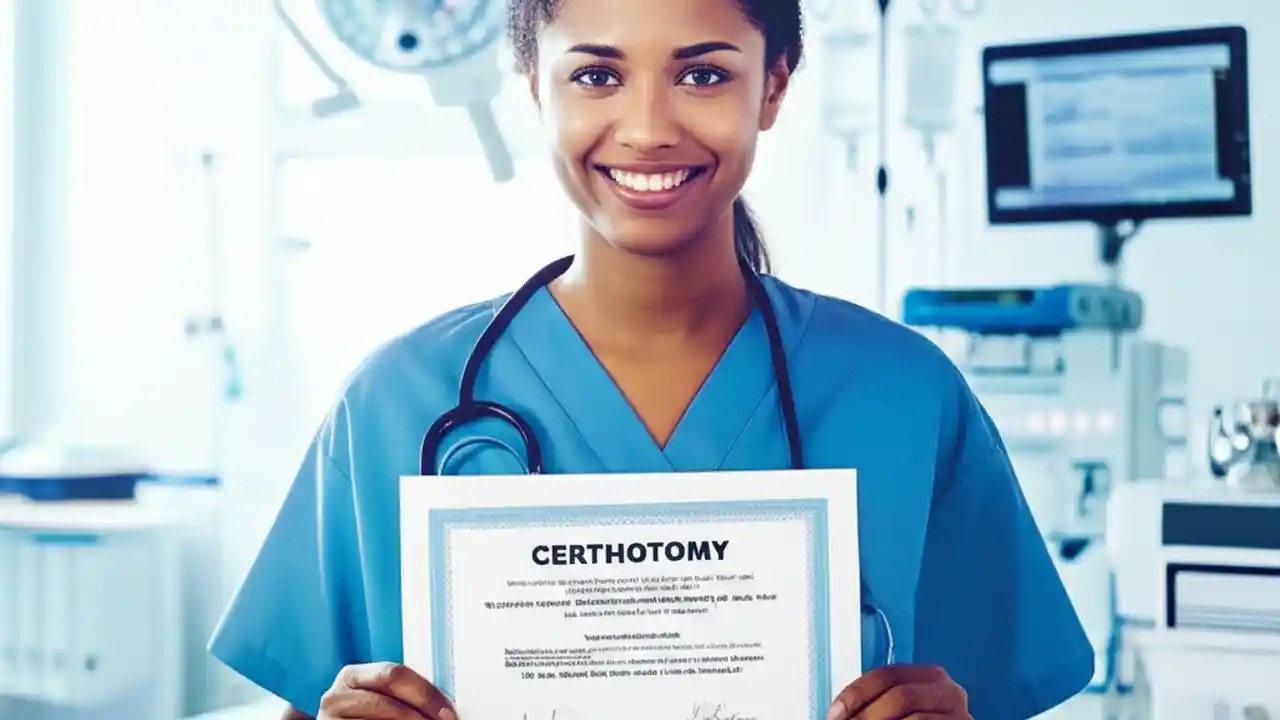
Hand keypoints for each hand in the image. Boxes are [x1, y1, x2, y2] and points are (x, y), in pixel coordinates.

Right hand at [317, 662, 457, 719]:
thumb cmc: (366, 716)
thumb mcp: (380, 698)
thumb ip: (404, 695)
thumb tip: (444, 706)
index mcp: (351, 676)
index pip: (393, 674)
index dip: (425, 694)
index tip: (447, 711)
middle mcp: (336, 696)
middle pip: (388, 703)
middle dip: (421, 713)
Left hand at [827, 665, 970, 719]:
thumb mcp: (901, 710)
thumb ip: (880, 705)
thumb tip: (840, 712)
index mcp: (932, 678)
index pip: (887, 674)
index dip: (856, 693)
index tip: (834, 713)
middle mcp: (951, 692)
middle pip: (900, 696)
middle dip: (866, 716)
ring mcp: (961, 716)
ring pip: (914, 719)